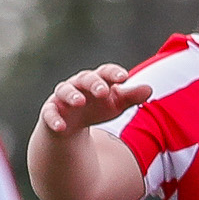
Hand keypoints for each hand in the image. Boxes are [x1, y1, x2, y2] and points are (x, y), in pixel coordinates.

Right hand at [37, 63, 151, 134]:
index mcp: (96, 79)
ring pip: (65, 91)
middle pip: (85, 79)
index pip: (105, 72)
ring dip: (72, 95)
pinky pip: (49, 113)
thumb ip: (131, 97)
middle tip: (103, 91)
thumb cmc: (97, 108)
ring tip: (80, 102)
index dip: (113, 73)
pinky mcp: (50, 111)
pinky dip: (54, 119)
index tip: (124, 77)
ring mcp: (62, 97)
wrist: (71, 125)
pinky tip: (61, 127)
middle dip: (94, 83)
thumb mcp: (116, 104)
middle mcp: (78, 84)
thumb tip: (149, 89)